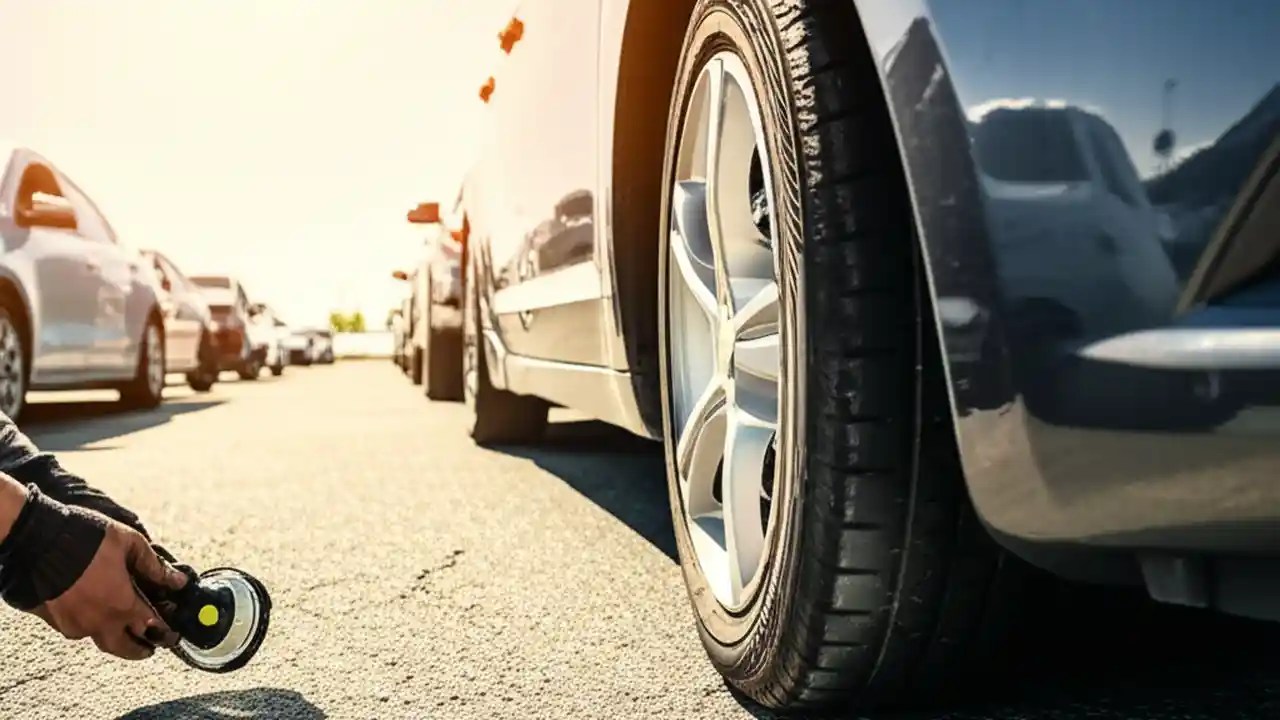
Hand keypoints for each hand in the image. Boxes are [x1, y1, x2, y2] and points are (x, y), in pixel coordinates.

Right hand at [32, 518, 187, 659]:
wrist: (39, 540)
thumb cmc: (87, 539)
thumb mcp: (130, 544)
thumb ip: (154, 566)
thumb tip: (177, 581)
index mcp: (122, 605)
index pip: (150, 628)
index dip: (163, 632)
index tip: (170, 635)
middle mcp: (97, 622)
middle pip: (123, 647)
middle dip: (138, 649)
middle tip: (148, 648)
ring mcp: (73, 624)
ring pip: (98, 640)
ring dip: (113, 639)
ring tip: (122, 632)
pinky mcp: (54, 620)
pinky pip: (77, 630)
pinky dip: (89, 626)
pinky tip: (94, 615)